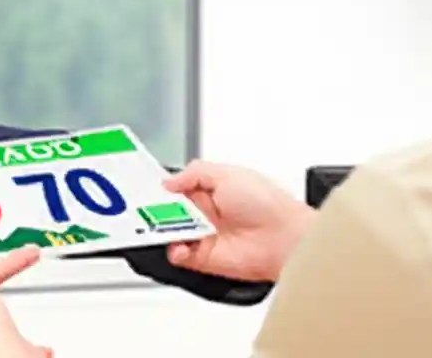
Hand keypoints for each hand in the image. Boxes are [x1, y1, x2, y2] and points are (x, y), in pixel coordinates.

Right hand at [162, 161, 315, 281]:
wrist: (286, 239)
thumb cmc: (268, 204)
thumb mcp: (227, 173)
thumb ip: (194, 173)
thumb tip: (168, 181)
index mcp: (208, 190)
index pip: (175, 188)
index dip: (160, 189)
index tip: (145, 188)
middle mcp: (204, 213)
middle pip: (167, 211)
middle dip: (155, 209)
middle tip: (149, 207)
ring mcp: (203, 236)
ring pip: (169, 233)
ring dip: (162, 229)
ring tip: (164, 225)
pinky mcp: (204, 258)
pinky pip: (179, 256)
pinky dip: (173, 251)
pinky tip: (179, 244)